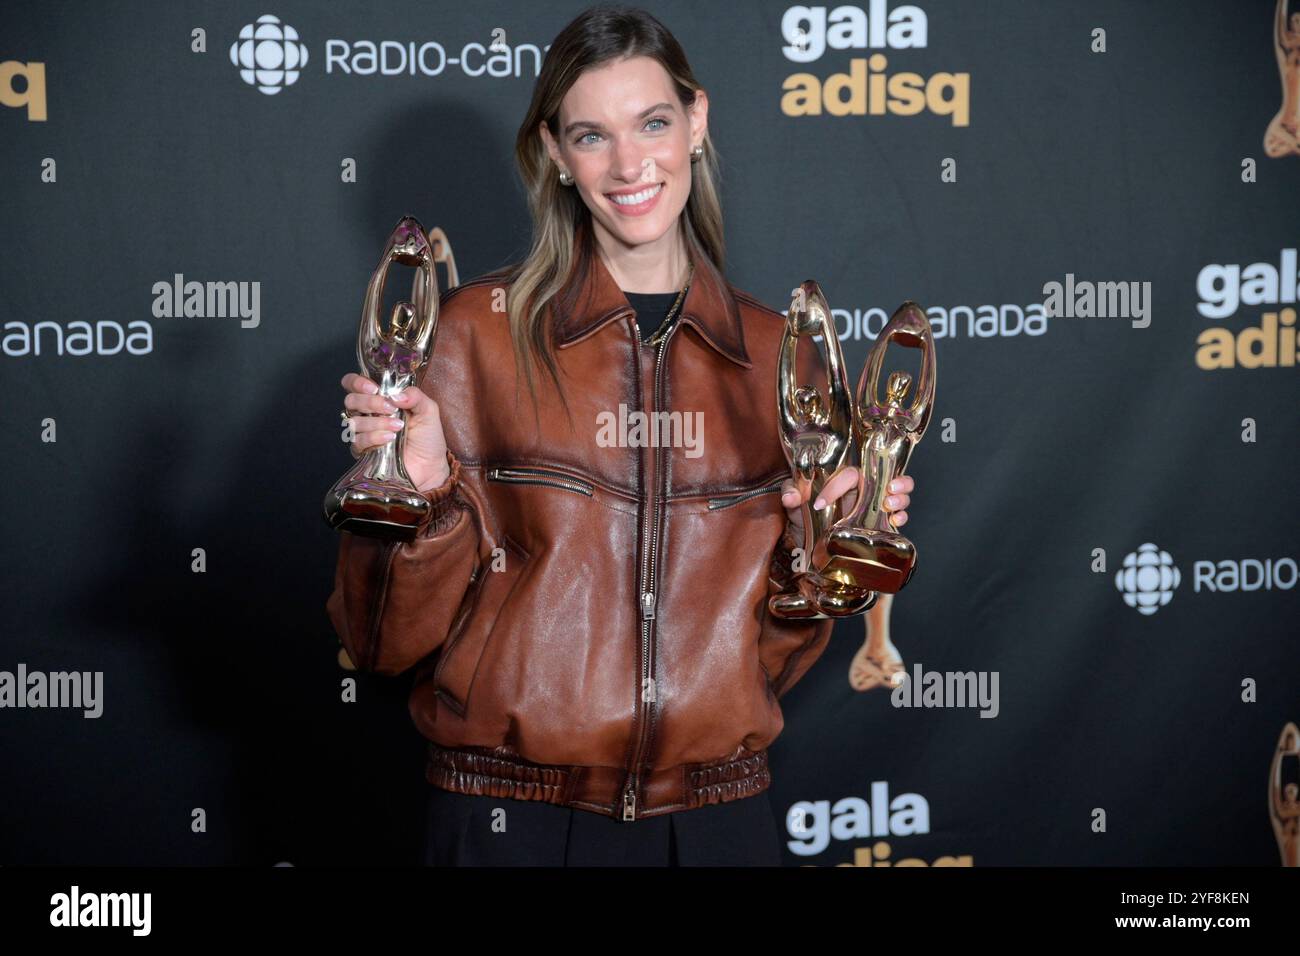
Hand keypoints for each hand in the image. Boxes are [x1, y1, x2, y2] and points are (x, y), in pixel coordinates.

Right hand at [340, 373, 450, 491]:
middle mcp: (368, 414)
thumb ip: (415, 396)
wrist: (430, 465)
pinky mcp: (363, 451)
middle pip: (351, 400)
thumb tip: (396, 395)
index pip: (354, 384)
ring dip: (377, 421)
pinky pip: (358, 441)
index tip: (374, 388)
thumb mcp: (428, 410)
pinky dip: (374, 437)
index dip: (357, 382)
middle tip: (390, 408)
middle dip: (370, 402)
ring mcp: (364, 433)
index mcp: (380, 399)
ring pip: (354, 421)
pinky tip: (390, 438)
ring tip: (398, 426)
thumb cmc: (427, 437)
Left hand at [780, 470, 912, 536]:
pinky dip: (901, 517)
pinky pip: (898, 516)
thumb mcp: (793, 501)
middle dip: (896, 480)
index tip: (820, 504)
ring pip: (898, 494)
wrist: (806, 542)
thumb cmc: (803, 514)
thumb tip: (791, 497)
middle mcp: (862, 490)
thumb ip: (790, 492)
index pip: (847, 475)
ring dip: (901, 497)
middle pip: (888, 476)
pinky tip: (895, 521)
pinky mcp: (878, 524)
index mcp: (842, 480)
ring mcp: (873, 506)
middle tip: (889, 490)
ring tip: (890, 505)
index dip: (836, 487)